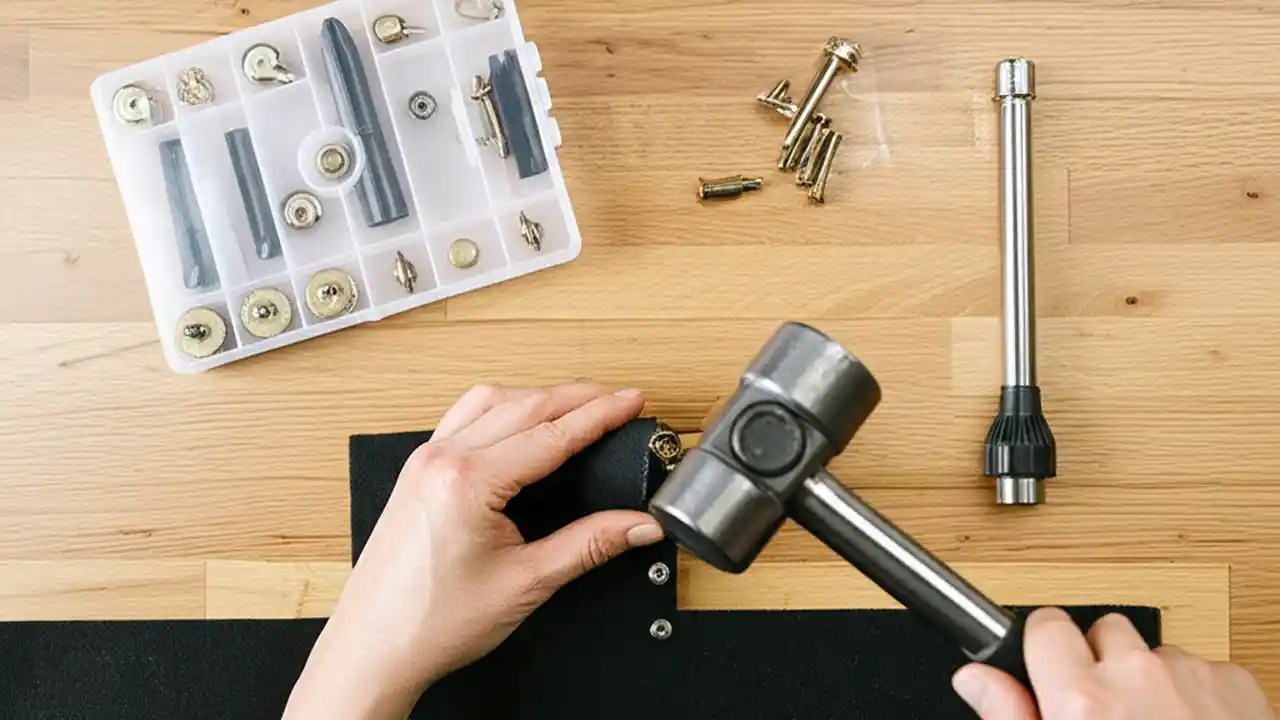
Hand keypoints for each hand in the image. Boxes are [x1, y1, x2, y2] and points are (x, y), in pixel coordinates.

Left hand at [285, 383, 665, 719]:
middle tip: (619, 398)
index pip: (552, 434)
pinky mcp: (417, 471)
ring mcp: (424, 460)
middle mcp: (441, 459)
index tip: (632, 401)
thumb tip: (637, 526)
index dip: (600, 414)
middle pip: (525, 404)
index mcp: (468, 481)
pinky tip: (521, 417)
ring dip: (540, 395)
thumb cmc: (431, 622)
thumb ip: (589, 545)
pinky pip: (464, 416)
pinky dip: (502, 407)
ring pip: (492, 401)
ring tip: (579, 402)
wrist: (374, 648)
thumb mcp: (527, 582)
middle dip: (578, 397)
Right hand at [952, 607, 1274, 718]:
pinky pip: (1201, 669)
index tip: (1052, 671)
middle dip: (1100, 662)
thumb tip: (974, 678)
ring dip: (1148, 680)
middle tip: (1105, 714)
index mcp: (1082, 701)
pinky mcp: (1235, 685)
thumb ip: (1010, 718)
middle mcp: (1135, 677)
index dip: (1046, 649)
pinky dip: (1193, 695)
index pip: (1045, 625)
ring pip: (1153, 653)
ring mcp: (1190, 677)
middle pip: (1102, 629)